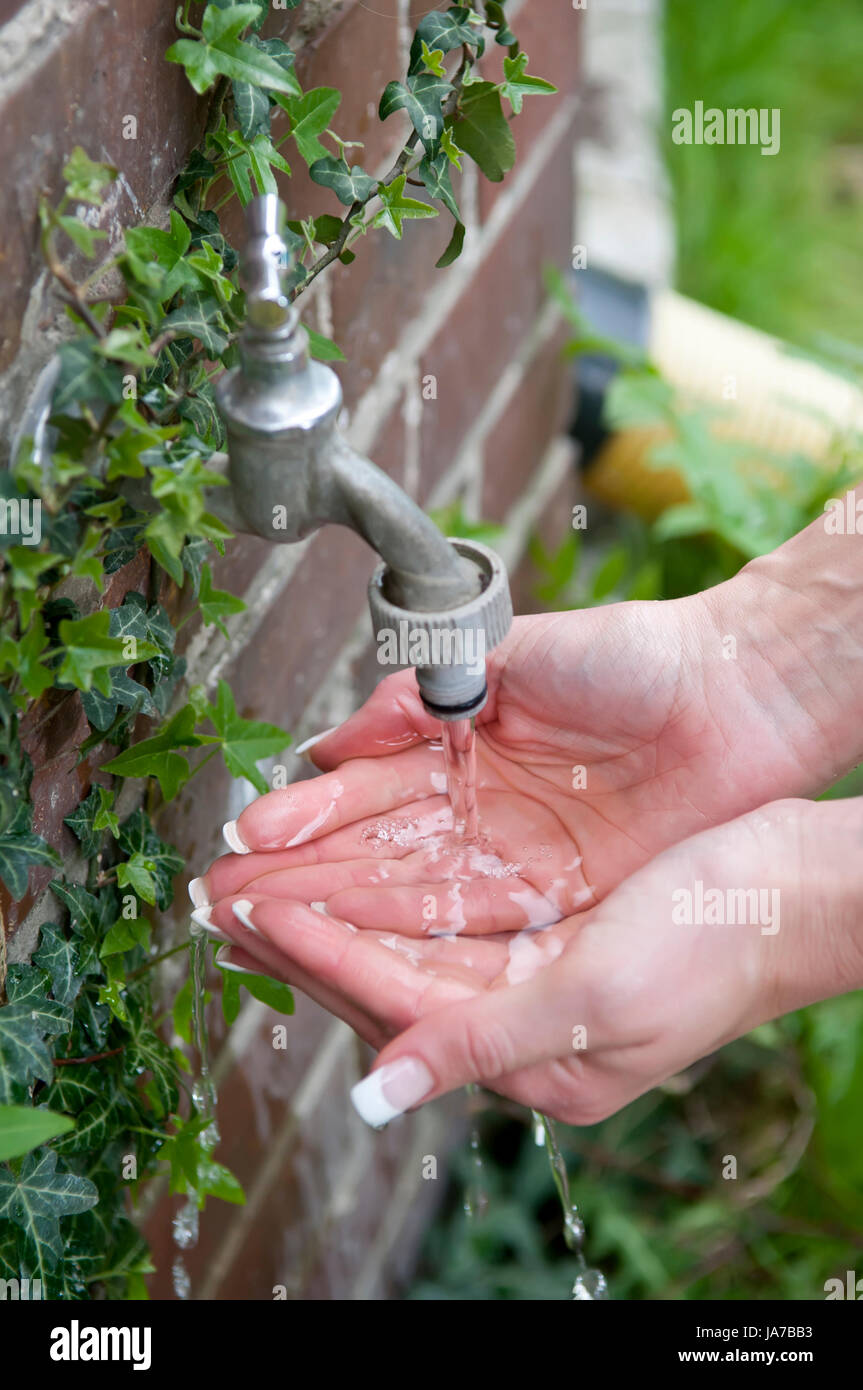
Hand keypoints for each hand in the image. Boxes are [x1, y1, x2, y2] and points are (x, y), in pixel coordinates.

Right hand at [198, 590, 835, 938]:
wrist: (737, 694)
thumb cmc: (635, 655)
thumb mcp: (513, 654)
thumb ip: (420, 699)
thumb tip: (334, 740)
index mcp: (461, 742)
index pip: (369, 790)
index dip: (309, 814)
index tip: (249, 834)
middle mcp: (479, 805)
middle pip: (375, 851)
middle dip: (300, 876)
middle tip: (226, 898)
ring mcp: (515, 854)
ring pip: (410, 894)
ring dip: (338, 914)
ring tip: (265, 929)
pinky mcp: (559, 896)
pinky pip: (474, 923)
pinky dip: (412, 939)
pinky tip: (351, 948)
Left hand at [202, 797, 862, 1122]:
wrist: (792, 890)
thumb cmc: (713, 946)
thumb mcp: (597, 1000)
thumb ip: (482, 1043)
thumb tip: (376, 1099)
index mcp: (535, 1059)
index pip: (396, 1007)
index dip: (320, 955)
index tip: (252, 912)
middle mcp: (523, 1025)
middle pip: (387, 982)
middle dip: (304, 937)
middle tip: (221, 899)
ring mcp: (535, 979)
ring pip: (408, 946)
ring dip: (335, 911)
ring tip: (264, 883)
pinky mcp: (548, 935)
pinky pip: (449, 919)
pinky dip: (393, 895)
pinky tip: (351, 874)